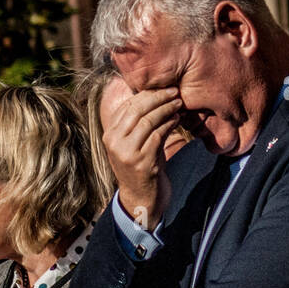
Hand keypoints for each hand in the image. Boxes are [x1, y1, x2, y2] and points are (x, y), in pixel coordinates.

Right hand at [104, 86, 180, 230]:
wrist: (140, 199)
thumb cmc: (140, 168)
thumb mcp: (134, 144)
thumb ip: (138, 123)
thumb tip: (155, 95)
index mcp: (109, 135)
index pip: (127, 106)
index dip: (146, 94)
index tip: (163, 88)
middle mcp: (114, 143)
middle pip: (137, 110)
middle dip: (158, 97)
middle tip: (174, 91)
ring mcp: (127, 153)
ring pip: (148, 120)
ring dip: (167, 109)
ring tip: (179, 103)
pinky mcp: (142, 162)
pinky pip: (158, 135)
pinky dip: (170, 123)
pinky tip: (178, 119)